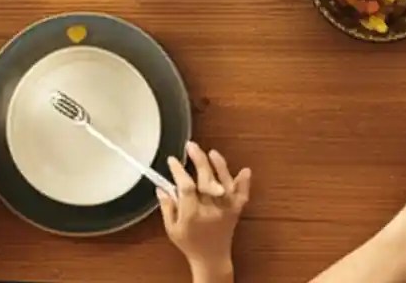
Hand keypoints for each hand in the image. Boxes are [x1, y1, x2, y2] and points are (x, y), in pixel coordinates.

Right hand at [159, 141, 251, 281]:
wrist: (212, 259)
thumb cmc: (189, 244)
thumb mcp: (172, 229)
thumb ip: (167, 207)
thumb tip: (161, 187)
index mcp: (192, 215)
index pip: (186, 187)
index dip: (179, 171)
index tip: (172, 160)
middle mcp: (211, 210)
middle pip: (206, 181)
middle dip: (198, 160)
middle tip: (191, 146)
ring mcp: (226, 210)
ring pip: (225, 185)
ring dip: (220, 167)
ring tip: (211, 152)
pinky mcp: (236, 211)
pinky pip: (242, 195)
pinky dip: (244, 183)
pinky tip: (245, 170)